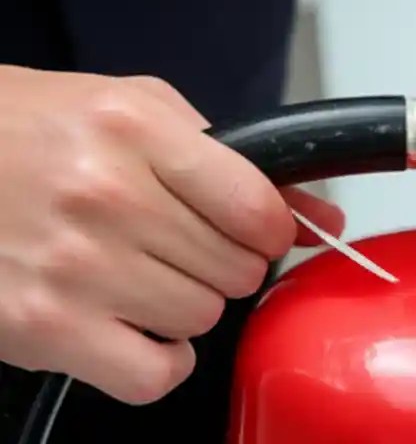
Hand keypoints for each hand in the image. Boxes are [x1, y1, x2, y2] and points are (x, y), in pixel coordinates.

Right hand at [0, 66, 343, 404]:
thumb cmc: (25, 130)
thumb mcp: (133, 110)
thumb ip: (231, 159)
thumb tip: (317, 214)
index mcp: (133, 130)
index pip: (258, 207)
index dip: (271, 228)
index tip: (257, 229)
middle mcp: (106, 197)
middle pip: (237, 267)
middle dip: (225, 261)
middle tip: (180, 244)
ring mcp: (73, 267)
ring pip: (202, 317)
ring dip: (188, 303)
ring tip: (140, 273)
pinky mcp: (44, 328)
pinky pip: (154, 374)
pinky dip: (159, 361)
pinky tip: (134, 326)